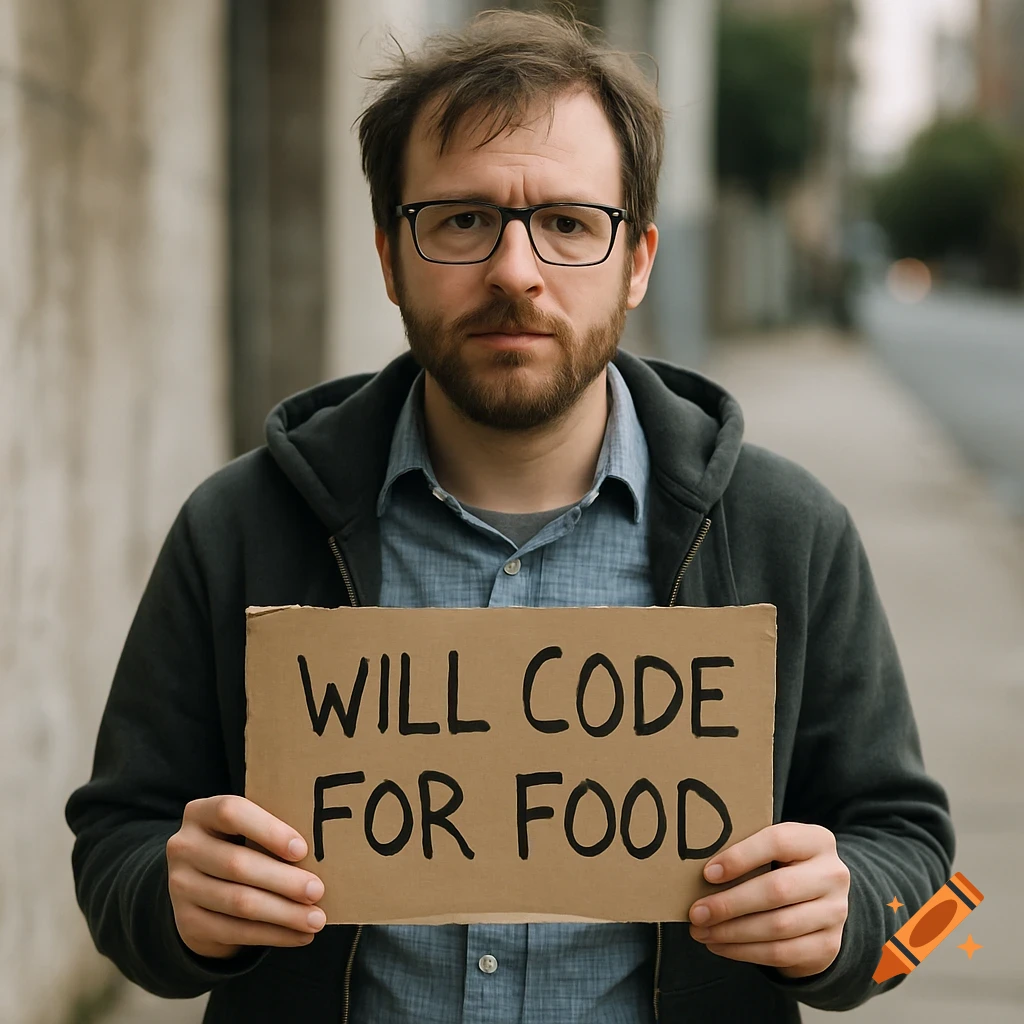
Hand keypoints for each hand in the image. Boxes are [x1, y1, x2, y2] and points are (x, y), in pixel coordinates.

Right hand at [166, 795, 325, 958]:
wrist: (199, 886)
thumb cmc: (241, 845)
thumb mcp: (247, 829)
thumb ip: (272, 830)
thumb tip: (324, 849)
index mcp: (201, 813)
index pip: (231, 813)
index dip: (268, 830)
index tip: (302, 849)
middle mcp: (184, 847)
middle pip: (237, 864)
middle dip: (283, 880)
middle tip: (318, 890)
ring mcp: (180, 886)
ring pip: (238, 902)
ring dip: (283, 913)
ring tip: (316, 919)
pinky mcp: (188, 922)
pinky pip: (234, 932)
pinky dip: (272, 935)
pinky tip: (299, 936)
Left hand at [688, 822, 849, 978]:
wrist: (824, 902)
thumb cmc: (785, 868)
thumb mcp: (775, 851)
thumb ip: (748, 852)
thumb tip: (699, 871)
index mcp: (816, 841)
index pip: (777, 842)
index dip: (740, 857)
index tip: (707, 873)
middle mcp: (832, 875)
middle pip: (776, 890)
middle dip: (729, 904)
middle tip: (696, 912)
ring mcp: (835, 912)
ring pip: (777, 926)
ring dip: (732, 932)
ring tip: (702, 931)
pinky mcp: (828, 945)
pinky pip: (782, 953)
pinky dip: (744, 951)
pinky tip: (720, 946)